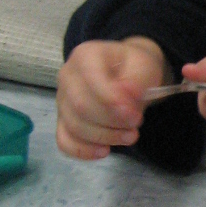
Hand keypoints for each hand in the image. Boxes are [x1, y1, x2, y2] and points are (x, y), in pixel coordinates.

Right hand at [56, 37, 166, 159]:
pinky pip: (64, 141)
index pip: (91, 80)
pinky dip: (83, 150)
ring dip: (105, 137)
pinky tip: (104, 151)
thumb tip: (127, 95)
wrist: (126, 74)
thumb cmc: (133, 67)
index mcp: (85, 55)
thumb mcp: (144, 65)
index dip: (112, 102)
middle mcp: (66, 76)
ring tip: (130, 136)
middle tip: (136, 125)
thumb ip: (137, 80)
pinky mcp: (63, 121)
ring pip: (74, 126)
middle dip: (112, 122)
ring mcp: (61, 100)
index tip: (135, 116)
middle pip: (81, 107)